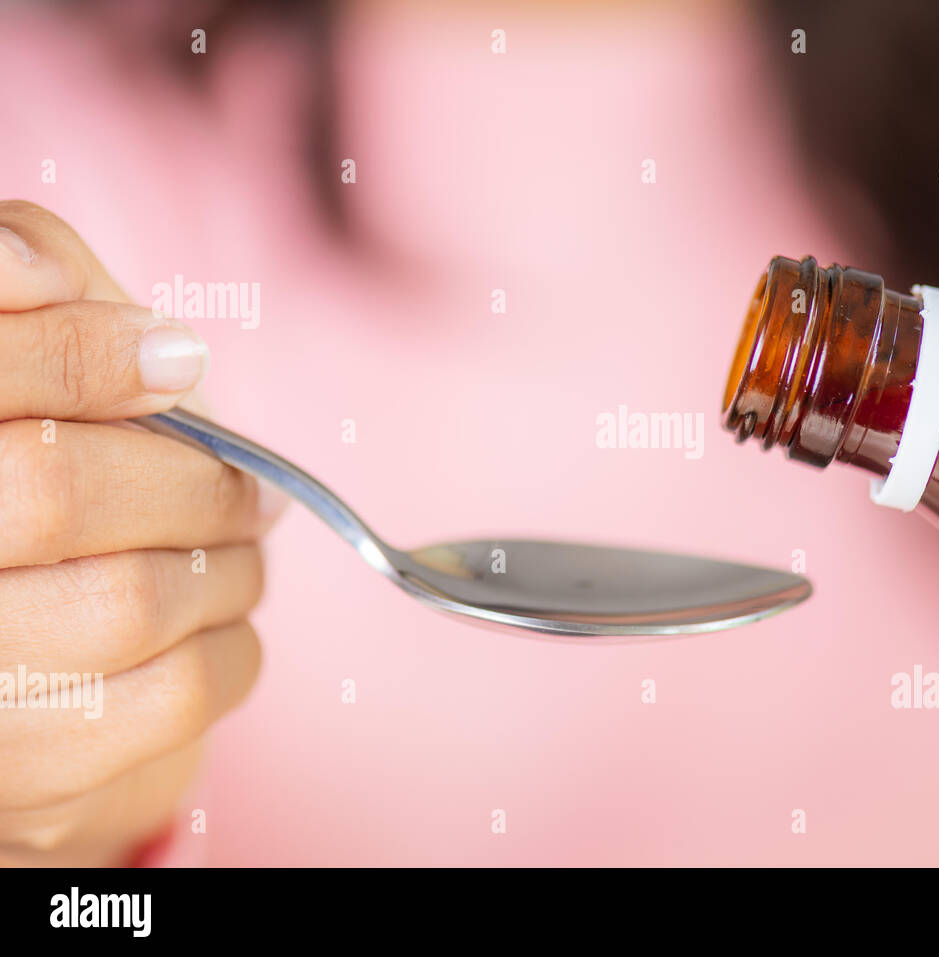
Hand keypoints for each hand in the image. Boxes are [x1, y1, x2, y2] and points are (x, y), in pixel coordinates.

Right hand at [0, 201, 280, 864]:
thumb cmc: (34, 475)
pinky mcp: (19, 780)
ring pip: (127, 604)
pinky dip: (233, 652)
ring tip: (241, 552)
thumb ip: (29, 296)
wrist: (23, 652)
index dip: (84, 351)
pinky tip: (222, 626)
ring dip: (227, 567)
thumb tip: (63, 282)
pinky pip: (168, 704)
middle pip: (54, 491)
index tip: (181, 362)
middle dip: (191, 476)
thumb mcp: (17, 367)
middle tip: (253, 484)